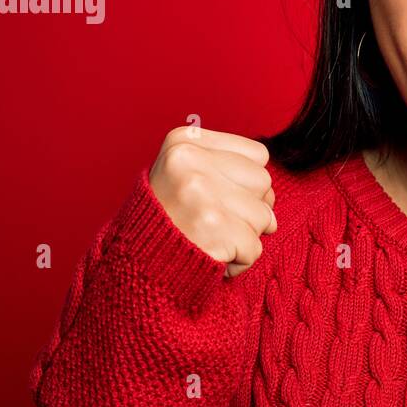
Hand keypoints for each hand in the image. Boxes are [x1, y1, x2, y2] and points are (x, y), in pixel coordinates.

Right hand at [149, 126, 277, 277]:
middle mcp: (189, 162)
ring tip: (210, 238)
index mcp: (185, 141)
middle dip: (248, 209)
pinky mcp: (211, 228)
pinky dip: (239, 261)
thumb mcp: (188, 176)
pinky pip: (254, 248)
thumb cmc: (169, 220)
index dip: (245, 184)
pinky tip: (212, 256)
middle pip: (264, 183)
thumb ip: (232, 175)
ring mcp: (200, 194)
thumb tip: (272, 213)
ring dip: (244, 237)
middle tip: (212, 221)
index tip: (215, 196)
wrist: (134, 265)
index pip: (258, 156)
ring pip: (264, 217)